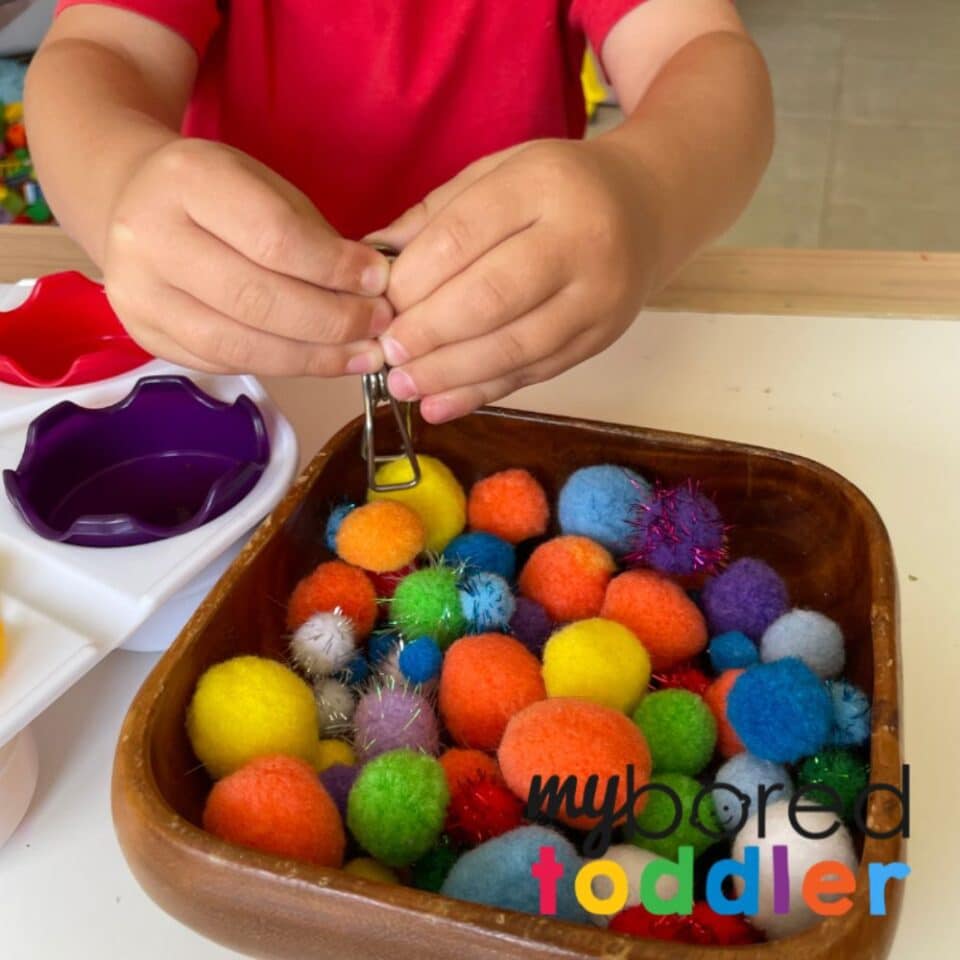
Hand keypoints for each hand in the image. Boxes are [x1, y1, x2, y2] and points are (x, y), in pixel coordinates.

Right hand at [103, 139, 390, 375]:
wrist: (132, 200)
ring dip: (312, 357)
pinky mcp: (144, 334)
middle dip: (331, 322)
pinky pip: (223, 363)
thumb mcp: (266, 189)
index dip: (335, 269)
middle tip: (378, 327)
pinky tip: (318, 361)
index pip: (274, 238)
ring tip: (360, 355)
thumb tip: (372, 297)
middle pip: (256, 299)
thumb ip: (313, 239)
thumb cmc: (220, 196)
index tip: (380, 283)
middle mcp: (150, 236)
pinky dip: (280, 367)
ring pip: (239, 344)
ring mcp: (138, 292)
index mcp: (188, 180)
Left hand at [367, 138, 662, 422]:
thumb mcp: (499, 173)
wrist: (650, 208)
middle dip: (428, 332)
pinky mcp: (600, 338)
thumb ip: (437, 215)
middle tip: (387, 353)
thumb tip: (371, 262)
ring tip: (403, 385)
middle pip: (491, 296)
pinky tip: (441, 405)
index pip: (465, 235)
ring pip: (514, 346)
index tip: (380, 305)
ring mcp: (597, 296)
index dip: (415, 278)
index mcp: (544, 185)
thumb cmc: (559, 187)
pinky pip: (535, 372)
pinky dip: (483, 393)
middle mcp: (580, 240)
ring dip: (451, 373)